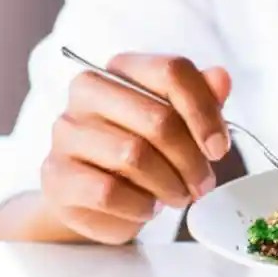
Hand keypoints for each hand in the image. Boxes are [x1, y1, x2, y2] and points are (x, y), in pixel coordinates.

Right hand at [41, 54, 231, 243]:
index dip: (204, 112)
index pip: (172, 71)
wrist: (92, 196)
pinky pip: (108, 192)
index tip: (219, 148)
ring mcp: (66, 132)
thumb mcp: (179, 122)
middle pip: (158, 118)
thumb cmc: (144, 149)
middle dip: (191, 158)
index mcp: (122, 69)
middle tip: (203, 183)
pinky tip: (148, 207)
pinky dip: (140, 205)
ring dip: (169, 184)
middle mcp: (88, 92)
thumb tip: (221, 78)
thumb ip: (202, 98)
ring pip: (134, 156)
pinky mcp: (56, 175)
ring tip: (179, 195)